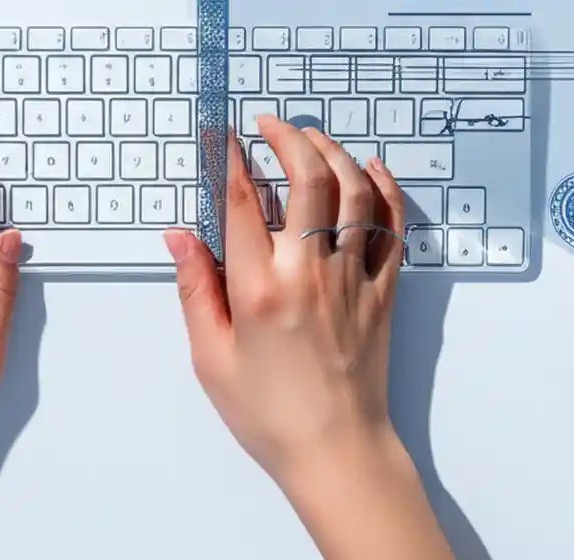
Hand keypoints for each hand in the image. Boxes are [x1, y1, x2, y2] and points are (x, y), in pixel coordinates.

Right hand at [164, 115, 450, 558]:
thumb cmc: (268, 413)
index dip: (231, 159)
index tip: (224, 135)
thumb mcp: (211, 357)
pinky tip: (371, 169)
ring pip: (354, 193)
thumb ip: (195, 290)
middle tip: (271, 123)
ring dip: (334, 153)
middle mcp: (309, 273)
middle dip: (288, 138)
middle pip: (307, 180)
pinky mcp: (383, 291)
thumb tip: (181, 237)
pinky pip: (392, 228)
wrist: (337, 451)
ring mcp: (353, 279)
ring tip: (312, 137)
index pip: (243, 203)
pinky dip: (386, 190)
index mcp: (260, 290)